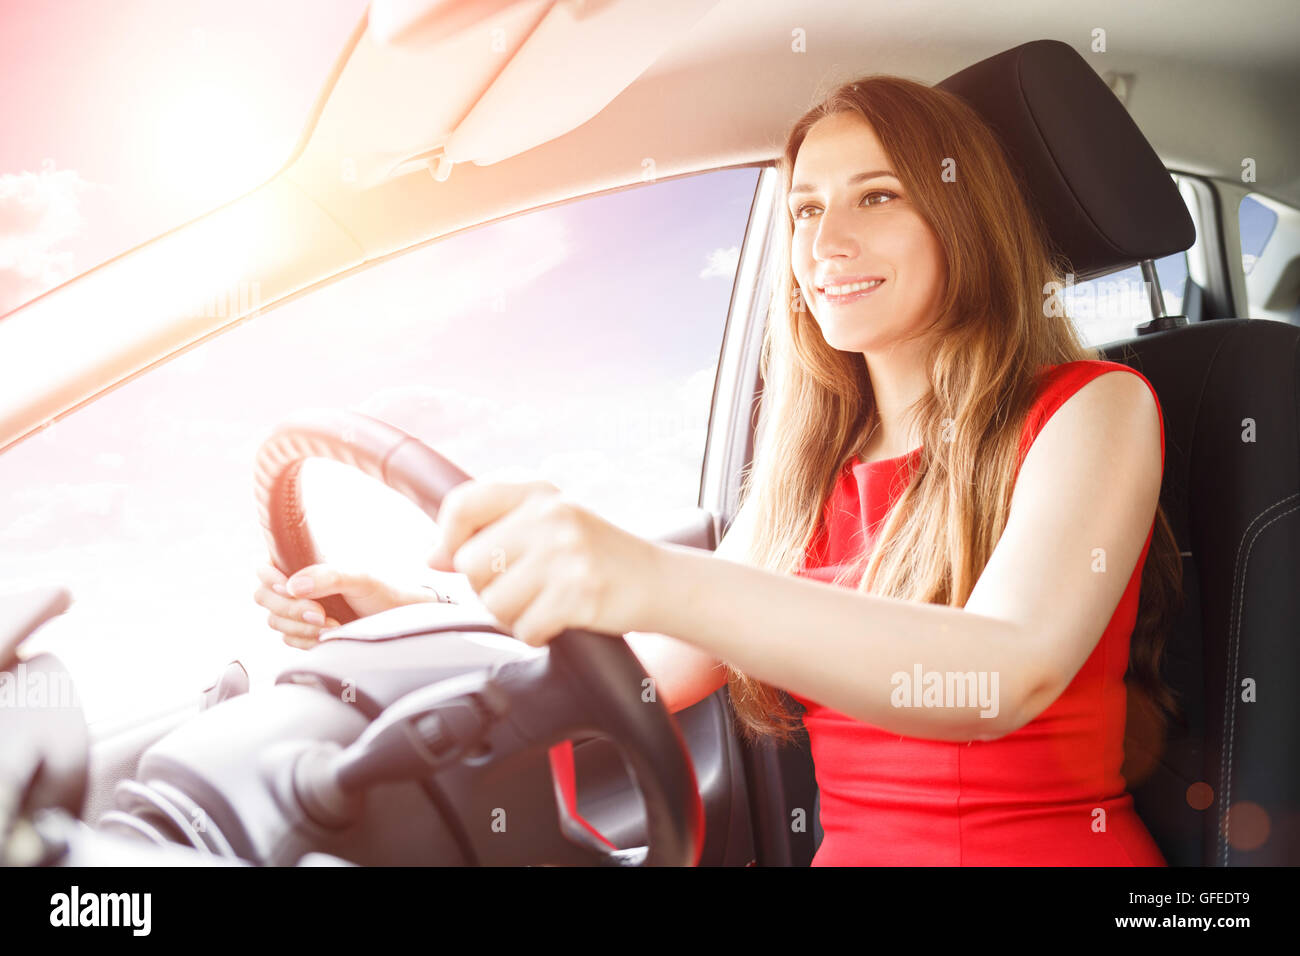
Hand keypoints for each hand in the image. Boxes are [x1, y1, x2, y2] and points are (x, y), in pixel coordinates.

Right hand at [253, 561, 441, 648]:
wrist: (398, 621)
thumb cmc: (382, 592)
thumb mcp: (360, 578)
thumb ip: (329, 576)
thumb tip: (294, 585)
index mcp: (303, 563)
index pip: (264, 567)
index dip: (269, 579)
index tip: (289, 589)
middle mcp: (296, 585)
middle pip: (264, 597)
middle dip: (290, 609)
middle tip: (321, 614)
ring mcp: (298, 609)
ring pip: (275, 621)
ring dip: (301, 627)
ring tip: (333, 625)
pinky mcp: (304, 632)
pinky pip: (289, 639)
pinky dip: (307, 640)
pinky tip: (330, 635)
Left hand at [427, 479, 664, 646]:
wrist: (659, 581)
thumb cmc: (597, 556)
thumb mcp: (549, 526)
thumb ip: (492, 531)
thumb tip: (434, 556)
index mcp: (538, 493)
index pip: (464, 503)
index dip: (448, 536)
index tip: (453, 557)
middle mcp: (551, 517)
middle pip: (472, 564)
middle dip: (489, 587)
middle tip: (524, 588)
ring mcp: (566, 554)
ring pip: (493, 602)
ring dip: (513, 615)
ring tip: (543, 604)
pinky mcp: (579, 594)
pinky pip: (524, 629)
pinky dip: (536, 634)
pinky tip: (558, 620)